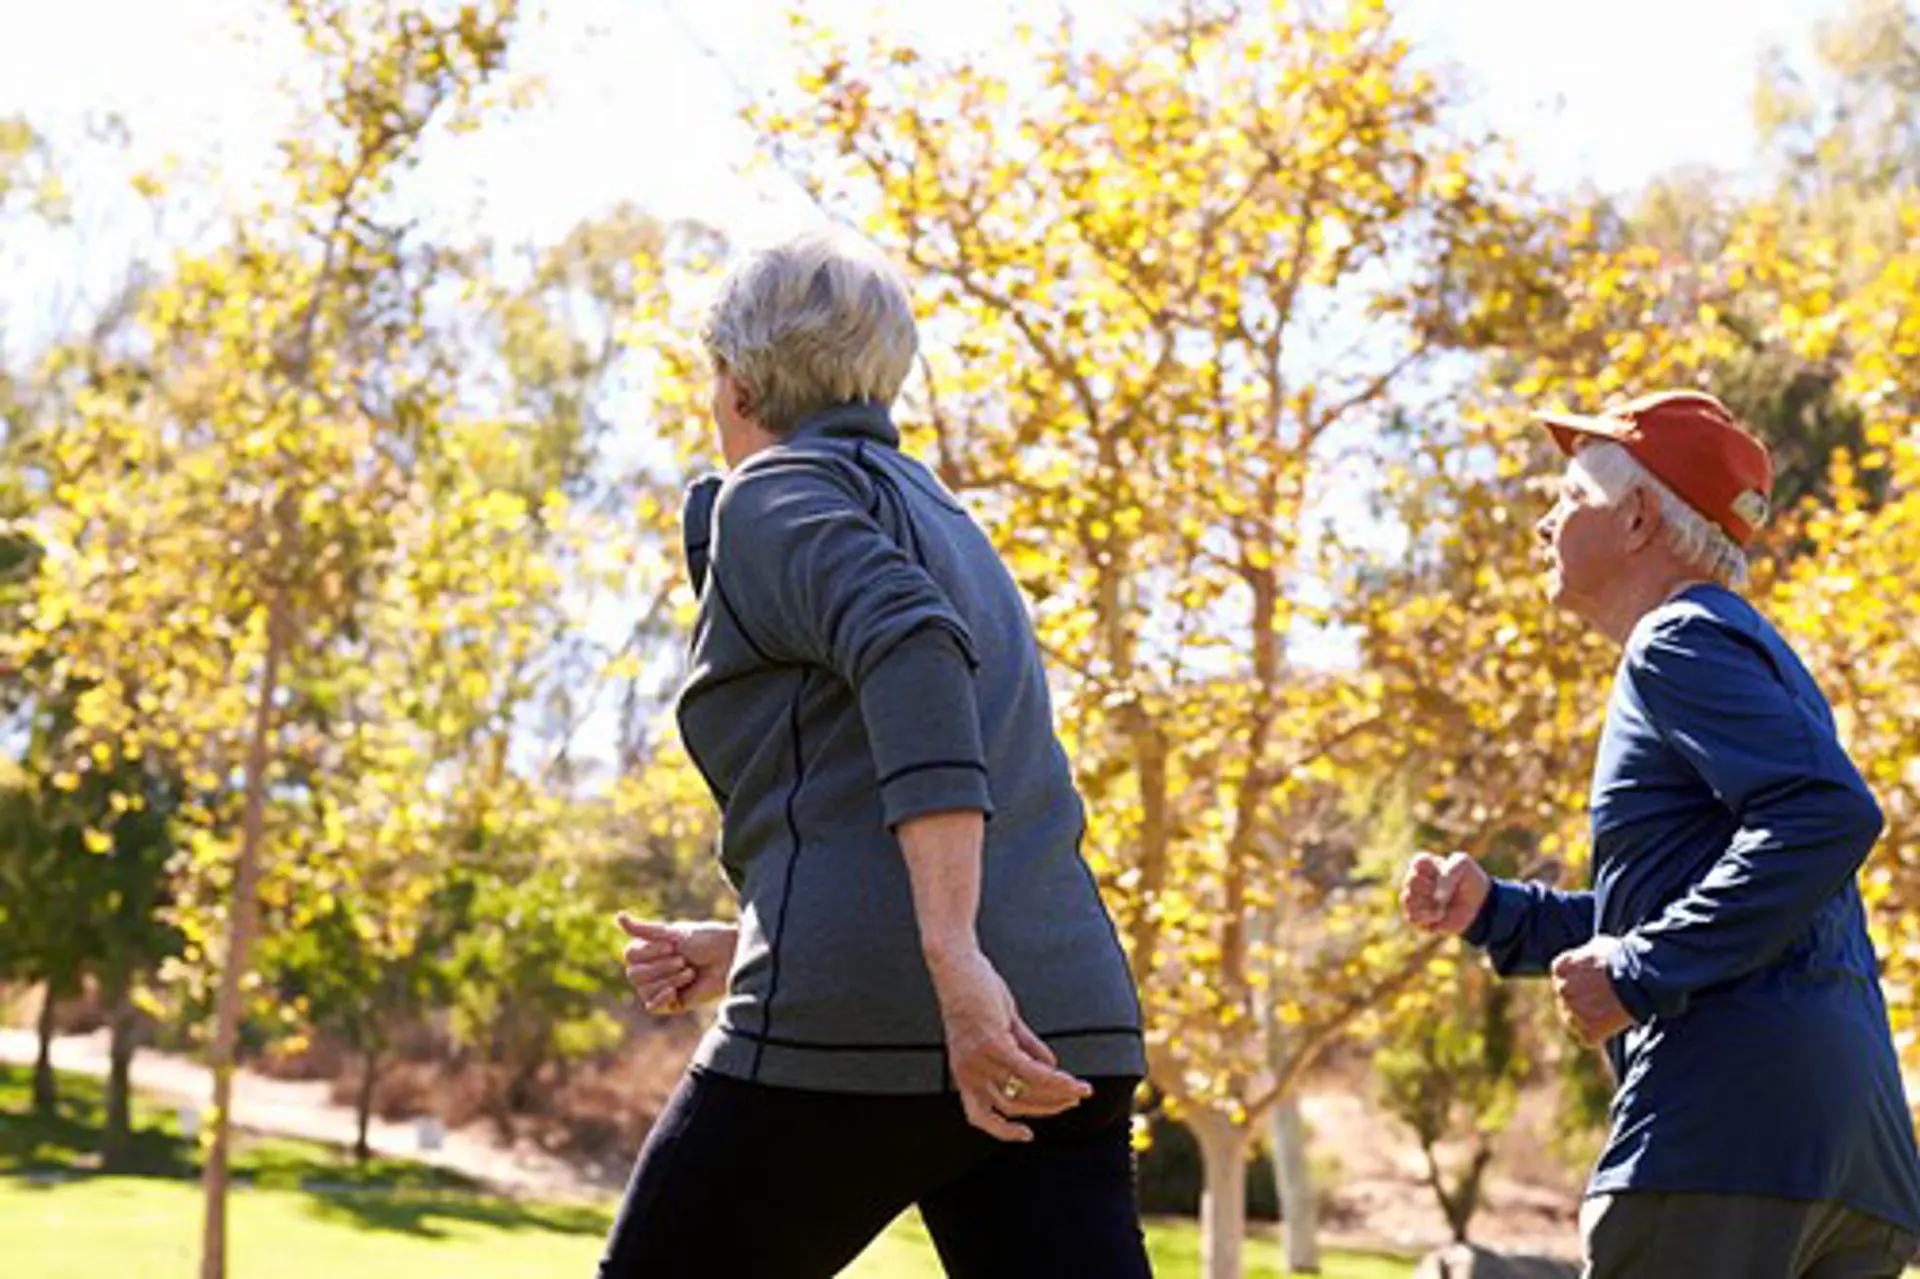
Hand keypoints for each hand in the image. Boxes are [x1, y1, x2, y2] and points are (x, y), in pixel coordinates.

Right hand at [617, 914, 736, 1014]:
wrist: (729, 957)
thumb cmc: (704, 940)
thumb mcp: (672, 932)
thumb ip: (644, 929)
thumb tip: (618, 917)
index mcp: (649, 950)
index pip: (629, 956)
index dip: (650, 951)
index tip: (672, 944)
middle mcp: (651, 969)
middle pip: (634, 975)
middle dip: (661, 966)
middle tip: (684, 959)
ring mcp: (661, 987)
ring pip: (644, 990)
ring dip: (669, 978)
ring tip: (689, 971)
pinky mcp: (672, 1003)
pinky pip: (652, 1006)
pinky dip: (662, 997)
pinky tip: (675, 991)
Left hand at [924, 944, 1090, 1142]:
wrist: (956, 967)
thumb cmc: (975, 992)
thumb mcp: (1000, 1026)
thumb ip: (1024, 1047)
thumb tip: (1051, 1066)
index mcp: (964, 1073)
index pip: (979, 1115)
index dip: (1002, 1131)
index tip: (1027, 1135)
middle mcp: (968, 1073)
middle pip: (1012, 1105)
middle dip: (1046, 1107)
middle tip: (1071, 1101)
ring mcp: (980, 1060)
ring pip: (1025, 1090)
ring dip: (1057, 1094)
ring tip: (1080, 1091)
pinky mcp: (993, 1044)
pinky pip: (1029, 1071)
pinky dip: (1053, 1079)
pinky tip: (1071, 1080)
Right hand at [1400, 851, 1490, 934]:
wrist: (1476, 904)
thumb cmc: (1468, 880)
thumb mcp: (1464, 865)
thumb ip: (1451, 869)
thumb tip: (1437, 894)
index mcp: (1422, 864)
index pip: (1418, 863)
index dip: (1435, 871)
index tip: (1447, 874)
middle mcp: (1413, 880)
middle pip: (1411, 881)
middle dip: (1433, 888)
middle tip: (1448, 892)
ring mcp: (1412, 898)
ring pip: (1408, 898)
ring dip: (1430, 903)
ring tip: (1443, 904)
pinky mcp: (1415, 916)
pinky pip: (1412, 916)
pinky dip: (1428, 917)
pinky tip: (1440, 915)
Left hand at [1551, 936, 1634, 1045]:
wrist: (1640, 979)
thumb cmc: (1623, 958)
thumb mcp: (1598, 946)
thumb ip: (1584, 955)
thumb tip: (1585, 957)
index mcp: (1560, 968)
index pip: (1561, 977)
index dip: (1578, 980)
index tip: (1592, 982)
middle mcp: (1562, 989)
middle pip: (1567, 998)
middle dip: (1581, 998)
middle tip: (1601, 999)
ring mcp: (1573, 1011)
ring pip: (1573, 1019)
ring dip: (1586, 1018)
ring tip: (1607, 1013)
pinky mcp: (1588, 1031)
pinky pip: (1587, 1037)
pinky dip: (1597, 1035)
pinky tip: (1610, 1026)